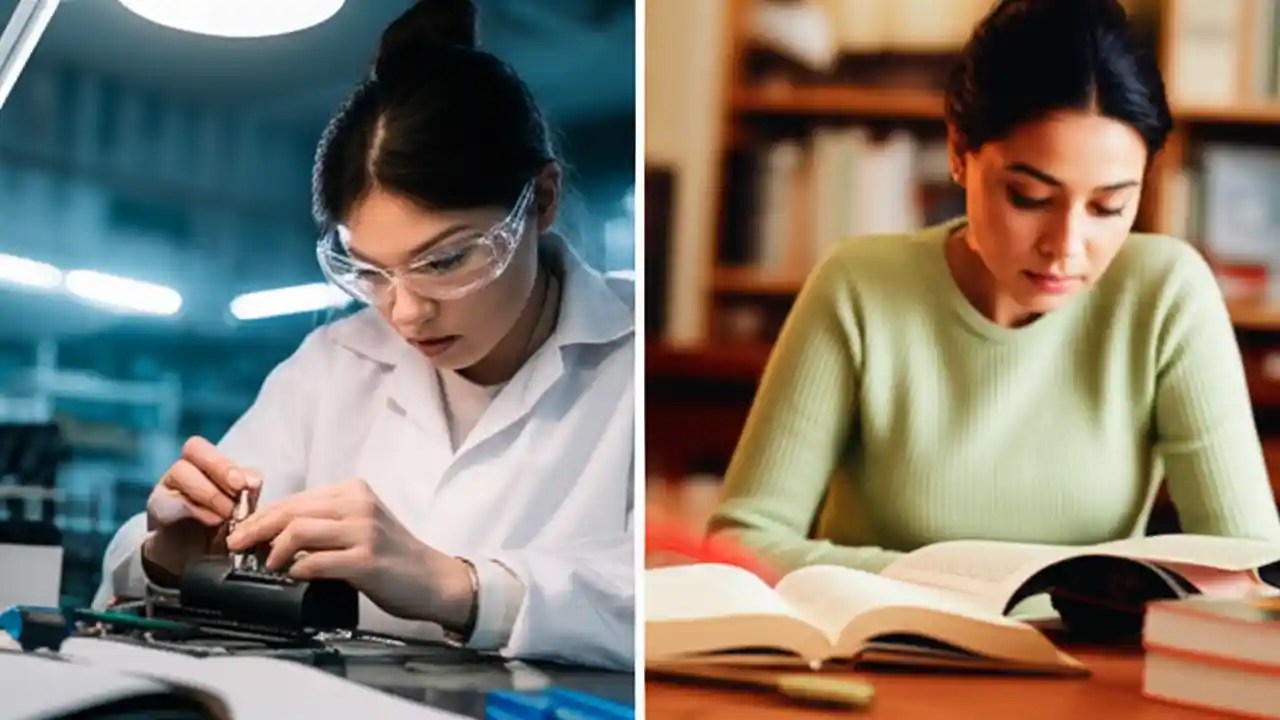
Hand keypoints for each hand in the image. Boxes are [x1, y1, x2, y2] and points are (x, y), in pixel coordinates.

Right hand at [143, 437, 259, 584]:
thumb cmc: (221, 526)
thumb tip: (254, 480)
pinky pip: (172, 501)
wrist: (193, 558)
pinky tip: (214, 523)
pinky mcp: (157, 508)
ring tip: (228, 514)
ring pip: (182, 471)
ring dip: (211, 492)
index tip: (246, 485)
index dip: (227, 462)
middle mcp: (183, 468)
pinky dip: (197, 511)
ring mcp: (167, 486)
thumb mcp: (240, 505)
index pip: (209, 447)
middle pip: (193, 449)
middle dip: (221, 468)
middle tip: (238, 490)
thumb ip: (247, 490)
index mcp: (205, 464)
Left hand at [226, 479, 474, 630]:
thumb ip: (324, 523)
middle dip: (255, 530)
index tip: (240, 532)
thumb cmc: (392, 557)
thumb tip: (274, 533)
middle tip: (235, 547)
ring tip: (266, 565)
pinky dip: (297, 569)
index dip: (261, 516)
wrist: (433, 580)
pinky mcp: (367, 560)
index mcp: (353, 491)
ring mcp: (364, 531)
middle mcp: (359, 504)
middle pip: (291, 510)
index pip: (295, 499)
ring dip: (273, 550)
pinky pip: (316, 561)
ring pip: (299, 530)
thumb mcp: (359, 526)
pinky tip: (294, 576)